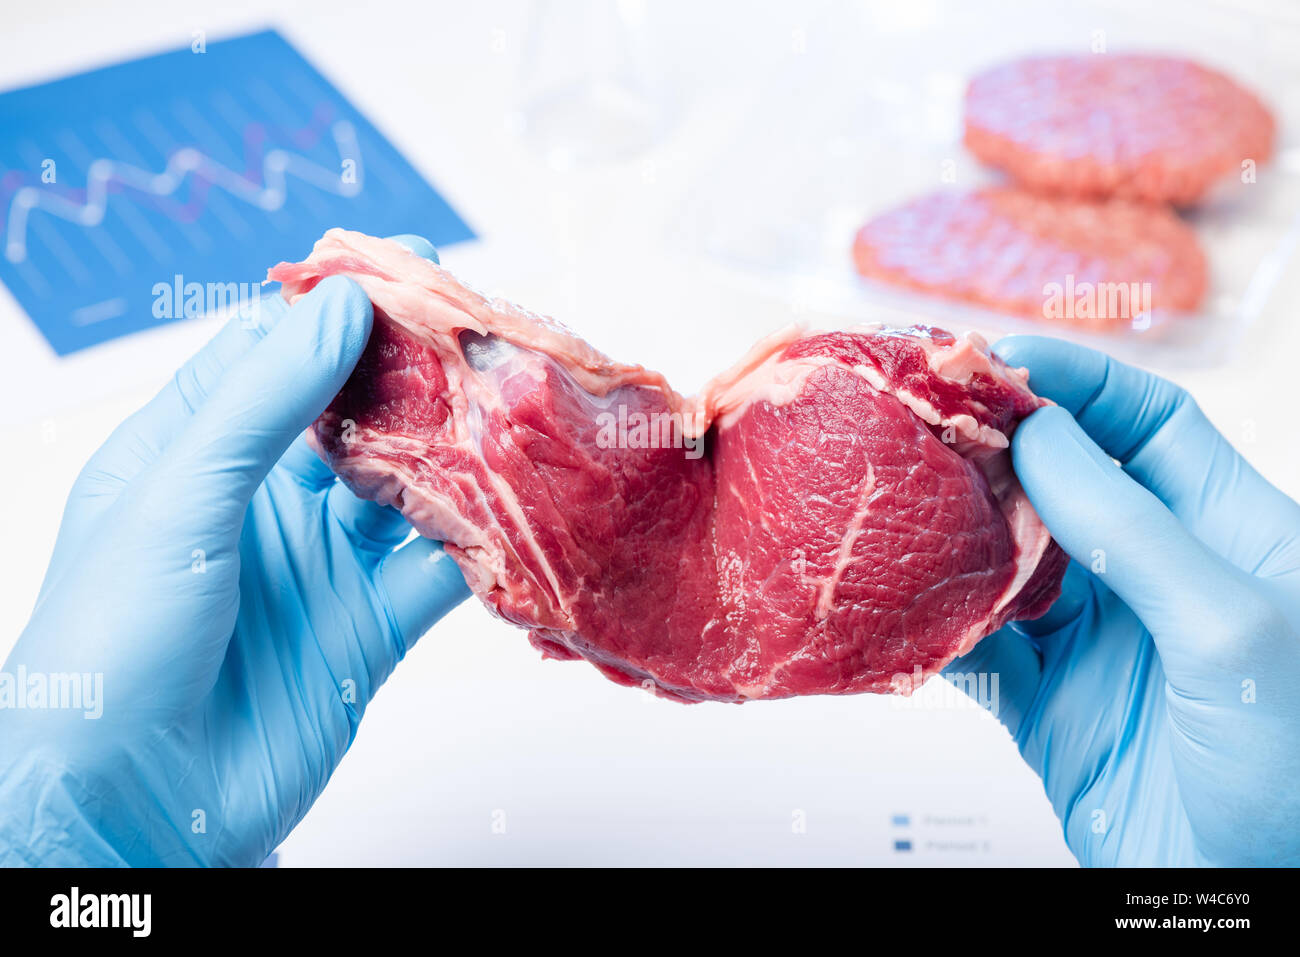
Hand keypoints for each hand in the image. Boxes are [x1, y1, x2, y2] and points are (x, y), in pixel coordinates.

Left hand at [0, 236, 467, 866]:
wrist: (127, 804)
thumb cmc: (110, 644)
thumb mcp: (177, 497)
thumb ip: (264, 400)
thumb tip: (341, 303)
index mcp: (196, 450)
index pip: (277, 353)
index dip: (342, 309)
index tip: (407, 268)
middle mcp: (266, 498)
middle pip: (356, 413)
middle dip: (416, 373)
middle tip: (483, 329)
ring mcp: (321, 563)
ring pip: (408, 487)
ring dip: (459, 454)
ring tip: (515, 407)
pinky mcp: (368, 627)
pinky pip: (437, 571)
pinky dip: (479, 545)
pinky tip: (514, 511)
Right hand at [945, 335, 1299, 865]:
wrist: (1245, 904)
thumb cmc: (1293, 775)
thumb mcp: (1230, 630)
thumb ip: (1132, 530)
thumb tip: (1043, 439)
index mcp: (1228, 536)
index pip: (1149, 425)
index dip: (1078, 382)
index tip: (1001, 359)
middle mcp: (1156, 577)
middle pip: (1062, 482)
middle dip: (995, 449)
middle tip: (924, 422)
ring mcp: (1097, 640)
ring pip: (1007, 560)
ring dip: (954, 535)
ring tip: (902, 504)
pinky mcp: (1047, 704)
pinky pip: (977, 647)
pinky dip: (936, 627)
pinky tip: (905, 608)